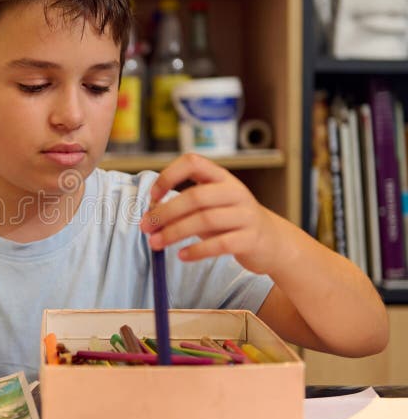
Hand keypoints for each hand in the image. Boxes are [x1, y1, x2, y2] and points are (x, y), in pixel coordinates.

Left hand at [140, 153, 285, 274]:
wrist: (272, 241)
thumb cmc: (231, 221)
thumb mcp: (211, 205)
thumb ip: (184, 206)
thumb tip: (150, 215)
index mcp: (221, 177)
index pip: (192, 162)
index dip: (169, 175)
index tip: (153, 196)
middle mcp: (235, 191)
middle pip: (195, 196)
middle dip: (165, 212)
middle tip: (146, 226)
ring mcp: (245, 214)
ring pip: (205, 220)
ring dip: (174, 233)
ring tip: (156, 243)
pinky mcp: (250, 238)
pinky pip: (220, 244)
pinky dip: (197, 251)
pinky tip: (182, 256)